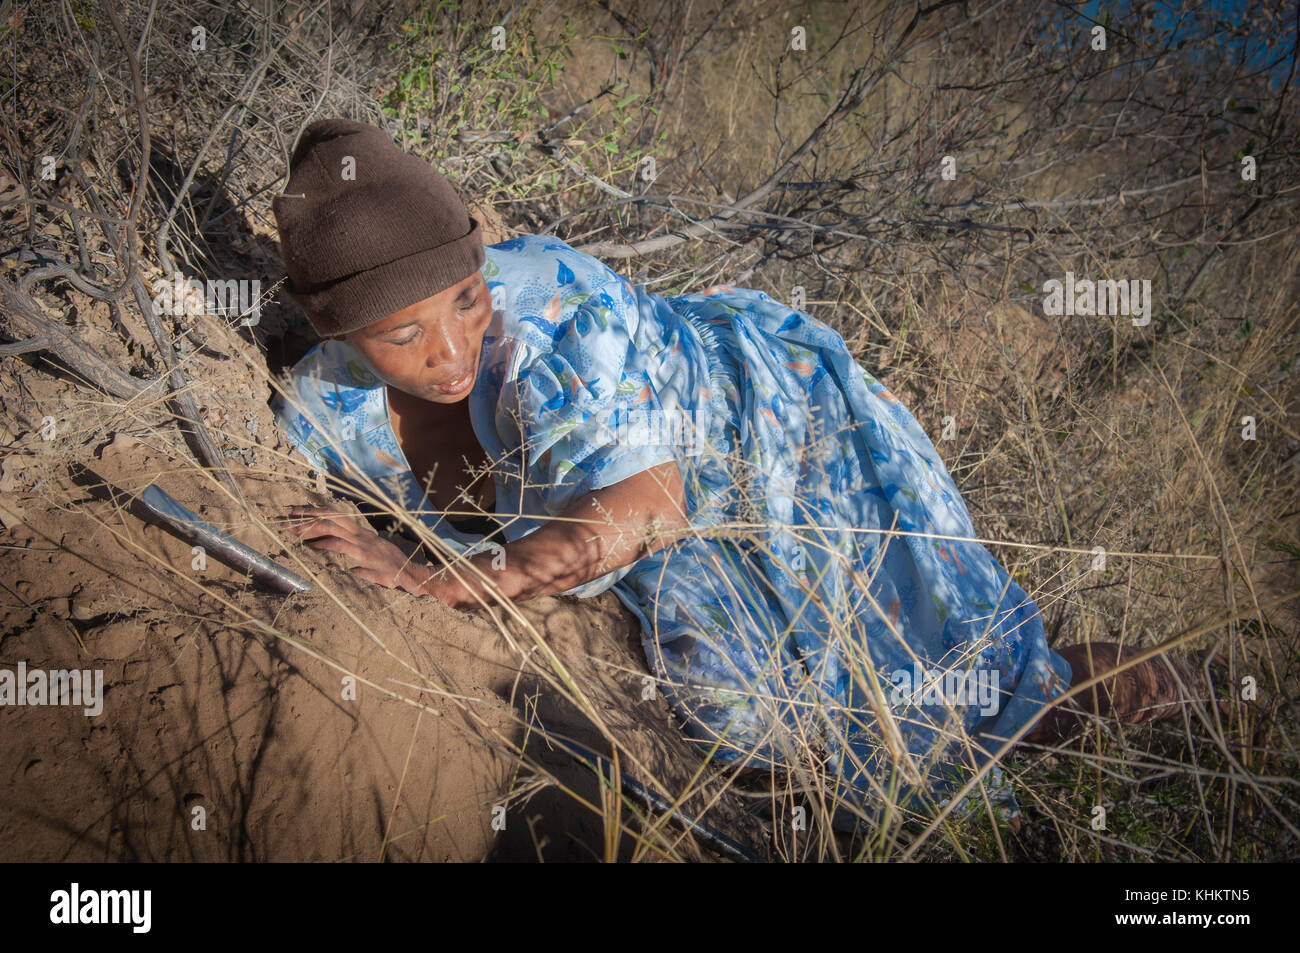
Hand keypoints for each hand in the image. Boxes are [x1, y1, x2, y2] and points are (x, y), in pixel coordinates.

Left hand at [281, 506, 436, 595]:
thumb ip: (360, 559)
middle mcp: (362, 535)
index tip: (296, 514)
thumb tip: (349, 566)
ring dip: (311, 529)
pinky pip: (343, 547)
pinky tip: (312, 548)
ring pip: (333, 529)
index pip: (336, 518)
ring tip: (292, 531)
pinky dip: (326, 546)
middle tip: (286, 518)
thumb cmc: (394, 571)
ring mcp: (363, 544)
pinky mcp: (366, 556)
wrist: (413, 577)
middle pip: (331, 518)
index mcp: (362, 535)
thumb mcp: (374, 562)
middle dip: (307, 517)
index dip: (316, 514)